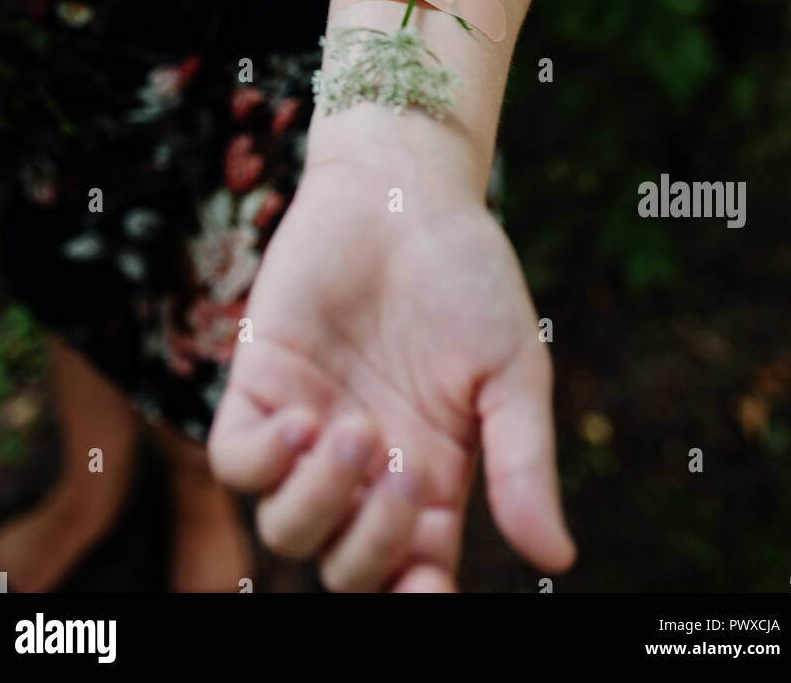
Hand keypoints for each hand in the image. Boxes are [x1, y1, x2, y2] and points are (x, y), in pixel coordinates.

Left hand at [208, 154, 575, 592]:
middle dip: (370, 546)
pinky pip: (234, 461)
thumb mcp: (513, 371)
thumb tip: (556, 559)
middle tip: (406, 473)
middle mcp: (365, 465)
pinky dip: (264, 459)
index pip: (411, 573)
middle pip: (344, 567)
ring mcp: (308, 427)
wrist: (408, 191)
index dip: (414, 599)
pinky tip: (307, 415)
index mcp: (431, 475)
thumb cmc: (469, 276)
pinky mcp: (261, 383)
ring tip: (355, 429)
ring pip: (285, 528)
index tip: (431, 588)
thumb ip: (524, 464)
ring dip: (319, 499)